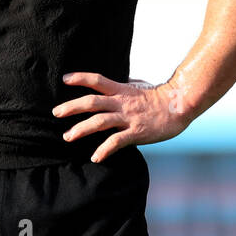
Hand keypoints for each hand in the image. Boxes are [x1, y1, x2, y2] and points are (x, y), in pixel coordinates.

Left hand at [52, 72, 190, 162]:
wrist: (179, 105)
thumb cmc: (159, 96)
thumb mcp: (139, 86)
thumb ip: (124, 85)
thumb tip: (114, 81)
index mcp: (122, 90)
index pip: (97, 80)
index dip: (80, 78)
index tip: (64, 79)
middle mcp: (122, 102)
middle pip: (92, 102)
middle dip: (71, 107)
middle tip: (55, 112)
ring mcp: (129, 118)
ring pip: (100, 122)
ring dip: (81, 129)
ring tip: (67, 136)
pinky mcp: (137, 132)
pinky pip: (117, 142)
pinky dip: (104, 150)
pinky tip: (95, 157)